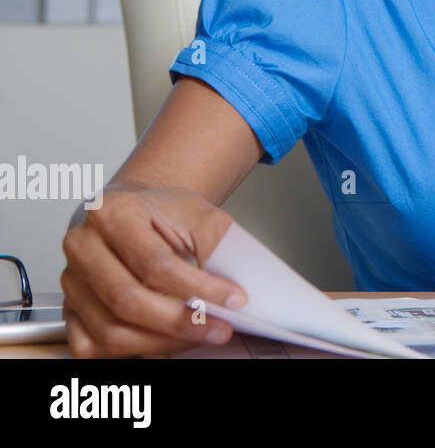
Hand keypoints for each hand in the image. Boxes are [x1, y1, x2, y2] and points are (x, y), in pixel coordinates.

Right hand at [61, 183, 246, 356]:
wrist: (138, 213)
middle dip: (180, 323)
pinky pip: (93, 347)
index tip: (233, 300)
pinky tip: (165, 342)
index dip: (198, 288)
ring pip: (111, 331)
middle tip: (218, 328)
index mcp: (111, 213)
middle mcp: (83, 246)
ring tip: (198, 336)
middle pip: (127, 301)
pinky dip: (132, 352)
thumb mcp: (199, 214)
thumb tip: (233, 289)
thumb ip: (219, 245)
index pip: (155, 263)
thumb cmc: (163, 214)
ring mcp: (72, 281)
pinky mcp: (70, 310)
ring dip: (162, 343)